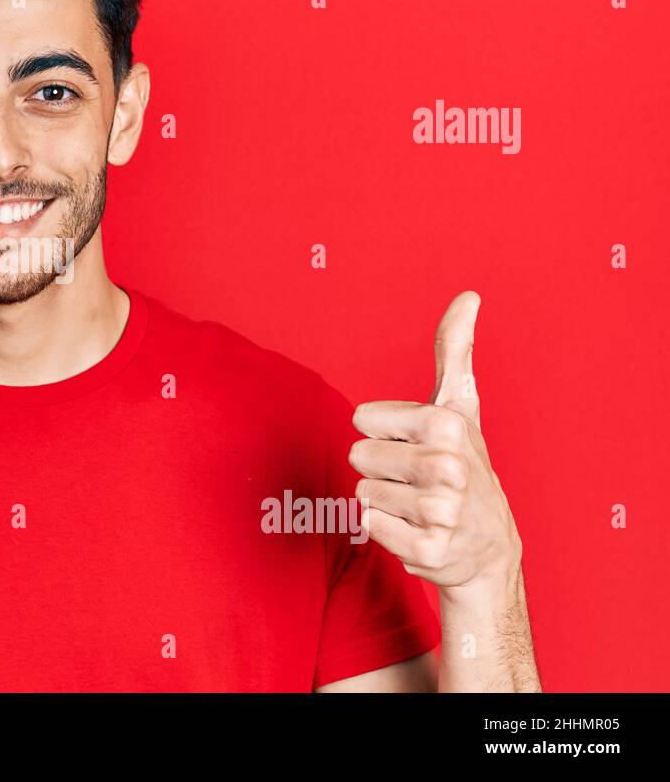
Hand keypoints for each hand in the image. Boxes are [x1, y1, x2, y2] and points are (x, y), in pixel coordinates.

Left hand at [349, 291, 521, 593]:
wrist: (488, 546)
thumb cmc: (465, 464)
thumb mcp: (459, 406)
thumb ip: (454, 350)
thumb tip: (468, 296)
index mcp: (447, 424)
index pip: (362, 419)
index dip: (385, 433)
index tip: (418, 444)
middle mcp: (448, 468)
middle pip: (358, 456)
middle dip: (381, 469)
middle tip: (419, 479)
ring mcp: (440, 512)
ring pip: (361, 492)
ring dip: (384, 501)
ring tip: (420, 506)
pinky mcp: (426, 550)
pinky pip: (369, 527)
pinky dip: (386, 531)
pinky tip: (417, 531)